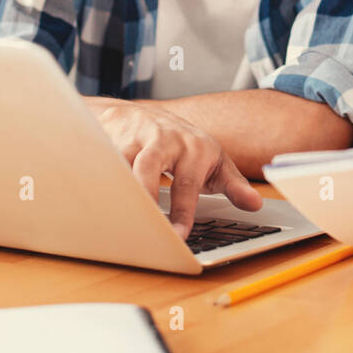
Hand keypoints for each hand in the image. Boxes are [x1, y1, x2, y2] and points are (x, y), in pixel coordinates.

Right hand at [83, 96, 261, 238]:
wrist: (143, 116)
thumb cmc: (184, 146)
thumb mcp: (214, 162)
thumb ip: (234, 184)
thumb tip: (256, 205)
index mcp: (194, 148)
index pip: (187, 183)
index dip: (183, 211)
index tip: (180, 237)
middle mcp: (164, 140)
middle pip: (149, 166)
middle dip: (146, 196)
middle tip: (146, 228)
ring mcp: (134, 139)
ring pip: (121, 163)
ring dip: (119, 188)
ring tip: (119, 217)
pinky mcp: (110, 142)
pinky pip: (102, 163)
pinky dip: (99, 181)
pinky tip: (97, 202)